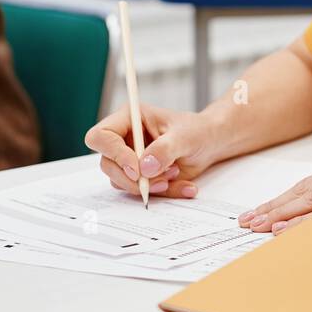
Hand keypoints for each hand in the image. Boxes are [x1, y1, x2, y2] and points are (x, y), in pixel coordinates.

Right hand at [84, 104, 220, 198]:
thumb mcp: (185, 136)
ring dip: (149, 185)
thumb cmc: (197, 131)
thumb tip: (144, 168)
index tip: (137, 169)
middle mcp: (124, 139)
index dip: (114, 154)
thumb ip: (165, 149)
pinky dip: (161, 192)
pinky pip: (140, 191)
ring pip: (121, 181)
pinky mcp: (140, 176)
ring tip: (175, 175)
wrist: (210, 144)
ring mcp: (130, 159)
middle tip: (161, 181)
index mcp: (129, 118)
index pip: (101, 136)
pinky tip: (182, 184)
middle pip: (107, 164)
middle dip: (133, 178)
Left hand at [237, 151, 311, 235]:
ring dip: (280, 216)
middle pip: (304, 191)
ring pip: (311, 202)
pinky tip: (286, 230)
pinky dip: (304, 223)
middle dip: (272, 207)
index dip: (283, 198)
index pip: (311, 183)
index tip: (263, 210)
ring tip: (257, 227)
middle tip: (247, 219)